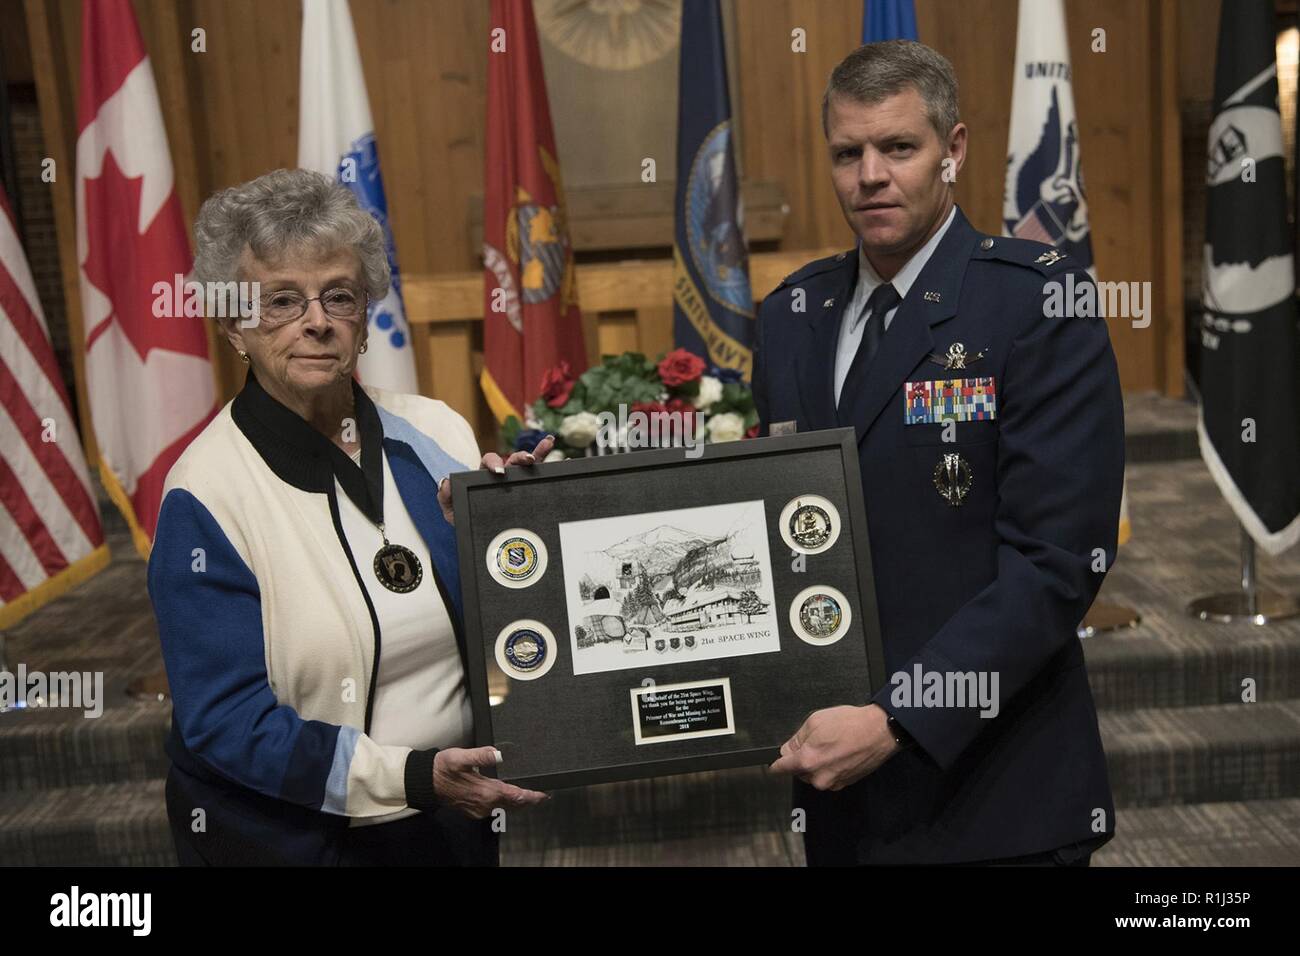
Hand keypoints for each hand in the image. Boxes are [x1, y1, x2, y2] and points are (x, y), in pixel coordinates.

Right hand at [432, 746, 547, 818]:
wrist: (426, 782)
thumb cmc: (442, 768)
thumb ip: (482, 755)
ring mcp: (479, 810)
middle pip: (514, 805)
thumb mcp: (461, 757)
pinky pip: (495, 809)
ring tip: (530, 796)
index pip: (515, 796)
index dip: (531, 795)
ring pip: (505, 808)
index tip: (544, 794)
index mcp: (485, 792)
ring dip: (518, 803)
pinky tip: (508, 797)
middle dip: (528, 800)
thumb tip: (500, 754)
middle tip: (542, 795)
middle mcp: (484, 805)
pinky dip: (506, 804)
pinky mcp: (474, 810)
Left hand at [437, 434, 554, 524]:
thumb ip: (445, 496)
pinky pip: (539, 476)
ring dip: (538, 452)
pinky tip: (566, 461)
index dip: (494, 462)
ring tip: (549, 442)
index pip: (489, 461)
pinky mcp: (526, 488)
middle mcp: (501, 474)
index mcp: (483, 475)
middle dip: (520, 456)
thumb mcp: (452, 510)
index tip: (499, 472)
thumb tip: (445, 481)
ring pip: (528, 463)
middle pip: (512, 459)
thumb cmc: (466, 517)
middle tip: (528, 460)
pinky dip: (552, 467)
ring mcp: (515, 480)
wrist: (477, 532)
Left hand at [767, 704, 898, 790]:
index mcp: (807, 761)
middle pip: (799, 771)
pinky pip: (829, 777)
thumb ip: (796, 739)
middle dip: (802, 759)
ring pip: (815, 775)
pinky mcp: (845, 783)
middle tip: (815, 742)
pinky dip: (830, 767)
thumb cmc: (850, 724)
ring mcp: (833, 782)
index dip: (776, 763)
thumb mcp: (814, 721)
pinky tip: (839, 753)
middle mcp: (819, 777)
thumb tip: (788, 750)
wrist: (879, 731)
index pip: (780, 768)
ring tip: (831, 746)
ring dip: (817, 764)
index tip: (774, 763)